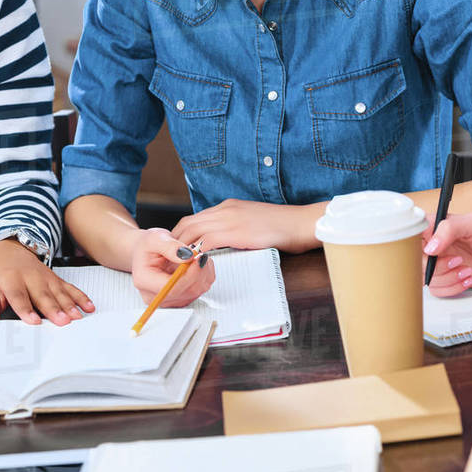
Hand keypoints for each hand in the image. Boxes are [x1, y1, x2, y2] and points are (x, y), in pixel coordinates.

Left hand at [0, 238, 94, 324]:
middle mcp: (30, 278)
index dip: (26, 309)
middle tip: (63, 321)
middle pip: (43, 295)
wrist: (9, 251)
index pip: (19, 296)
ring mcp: (45, 278)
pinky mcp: (56, 280)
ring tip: (77, 317)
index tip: (34, 321)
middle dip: (54, 309)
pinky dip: (80, 297)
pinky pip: (70, 288)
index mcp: (10, 280)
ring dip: (69, 305)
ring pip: (59, 292)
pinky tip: (88, 306)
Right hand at [131, 228, 215, 306]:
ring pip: (196, 291)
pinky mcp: (179, 299)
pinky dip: (204, 276)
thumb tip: (188, 257)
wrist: (146, 252)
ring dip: (202, 272)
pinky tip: (197, 264)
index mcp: (145, 281)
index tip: (198, 258)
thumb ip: (170, 246)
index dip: (190, 274)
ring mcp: (168, 300)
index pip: (172, 287)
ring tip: (196, 256)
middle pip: (186, 292)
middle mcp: (155, 295)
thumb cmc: (147, 247)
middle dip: (198, 271)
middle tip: (200, 253)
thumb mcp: (155, 238)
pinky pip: (200, 290)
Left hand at [171, 199, 317, 252]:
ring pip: (192, 231)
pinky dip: (194, 253)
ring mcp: (229, 218)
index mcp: (229, 206)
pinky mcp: (235, 231)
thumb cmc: (284, 227)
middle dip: (174, 241)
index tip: (177, 250)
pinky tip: (191, 264)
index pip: (195, 218)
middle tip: (169, 260)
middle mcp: (225, 209)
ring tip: (175, 265)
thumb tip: (225, 245)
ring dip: (180, 248)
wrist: (302, 223)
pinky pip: (205, 242)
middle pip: (188, 223)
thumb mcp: (254, 223)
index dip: (182, 234)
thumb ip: (237, 230)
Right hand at [422, 213, 471, 296]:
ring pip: (426, 279)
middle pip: (415, 263)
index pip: (409, 236)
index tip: (434, 251)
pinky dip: (454, 287)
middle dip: (439, 266)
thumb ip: (449, 229)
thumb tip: (430, 247)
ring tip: (466, 269)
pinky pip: (437, 290)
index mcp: (430, 228)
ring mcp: (434, 264)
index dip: (417, 247)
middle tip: (458, 260)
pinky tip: (466, 277)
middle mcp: (429, 247)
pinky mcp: (442, 279)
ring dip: (449, 278)